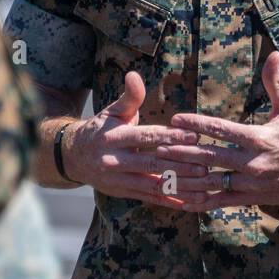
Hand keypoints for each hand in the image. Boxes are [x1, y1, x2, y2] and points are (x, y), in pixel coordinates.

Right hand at [64, 71, 202, 209]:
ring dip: (179, 187)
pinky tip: (190, 203)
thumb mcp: (113, 111)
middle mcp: (114, 161)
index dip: (170, 136)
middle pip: (151, 163)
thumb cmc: (101, 128)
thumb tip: (134, 75)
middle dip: (180, 165)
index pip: (146, 137)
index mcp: (114, 138)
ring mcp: (118, 181)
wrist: (73, 157)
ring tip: (203, 186)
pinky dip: (170, 202)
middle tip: (206, 165)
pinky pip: (149, 199)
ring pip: (153, 185)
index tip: (194, 135)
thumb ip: (130, 96)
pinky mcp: (123, 193)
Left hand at [155, 51, 278, 210]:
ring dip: (186, 179)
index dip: (196, 124)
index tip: (175, 119)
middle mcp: (253, 162)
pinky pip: (222, 201)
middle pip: (210, 157)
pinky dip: (201, 201)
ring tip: (163, 174)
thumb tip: (273, 54)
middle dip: (181, 152)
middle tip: (158, 146)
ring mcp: (252, 183)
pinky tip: (182, 200)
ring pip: (211, 182)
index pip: (221, 129)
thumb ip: (275, 82)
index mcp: (259, 138)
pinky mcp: (253, 198)